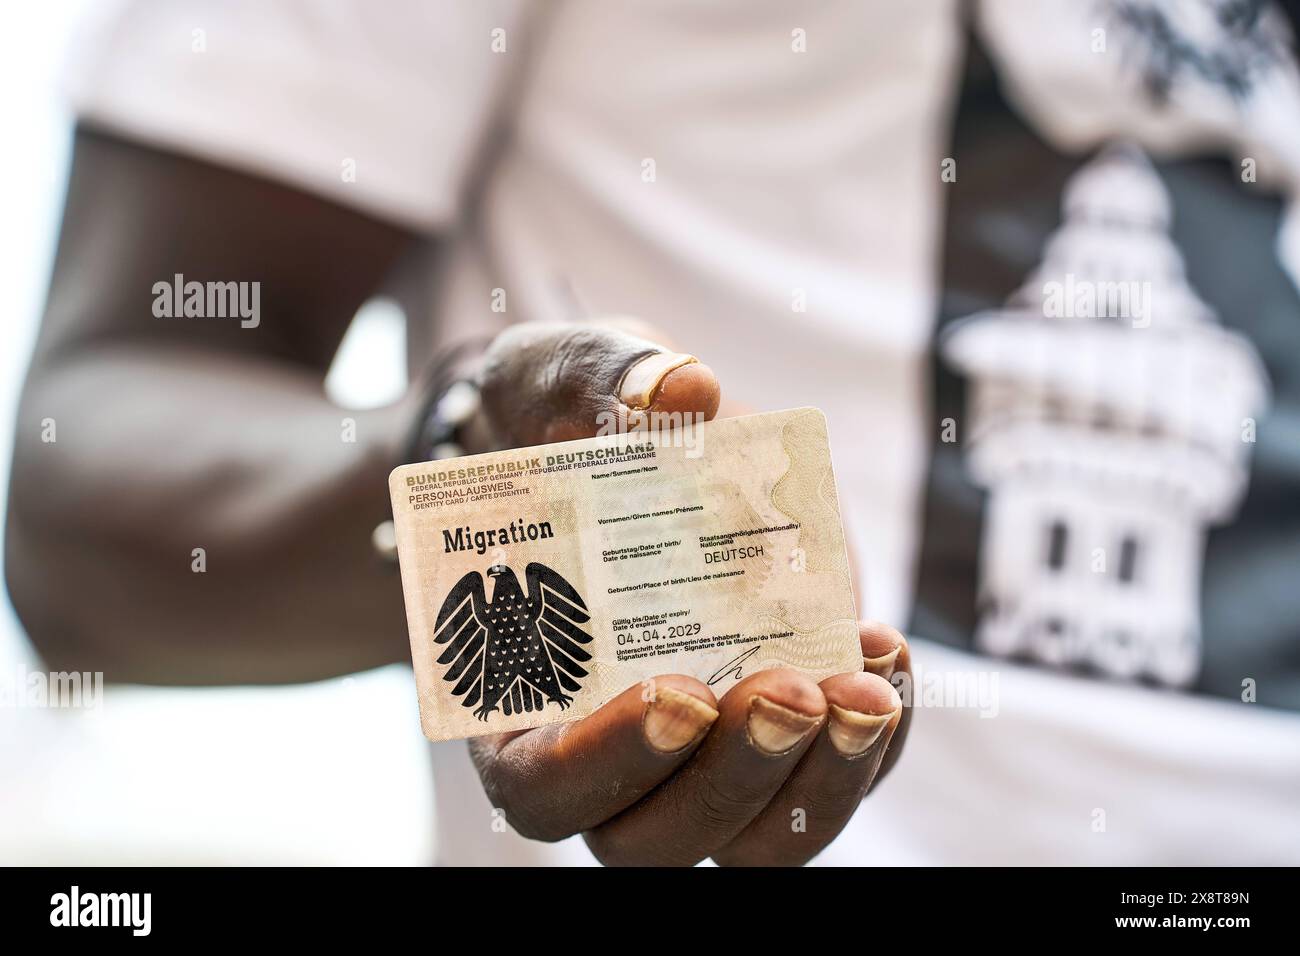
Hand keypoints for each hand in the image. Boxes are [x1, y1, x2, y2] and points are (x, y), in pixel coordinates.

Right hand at [465, 319, 909, 864]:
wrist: (605, 435)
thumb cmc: (550, 417)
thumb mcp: (551, 373)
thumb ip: (601, 378)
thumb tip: (685, 393)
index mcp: (515, 693)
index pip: (542, 783)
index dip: (609, 762)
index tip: (680, 690)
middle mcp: (602, 749)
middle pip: (655, 836)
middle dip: (734, 777)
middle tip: (792, 689)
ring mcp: (694, 752)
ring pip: (751, 839)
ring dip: (820, 780)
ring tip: (871, 686)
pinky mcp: (773, 726)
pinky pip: (825, 780)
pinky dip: (870, 739)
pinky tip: (888, 654)